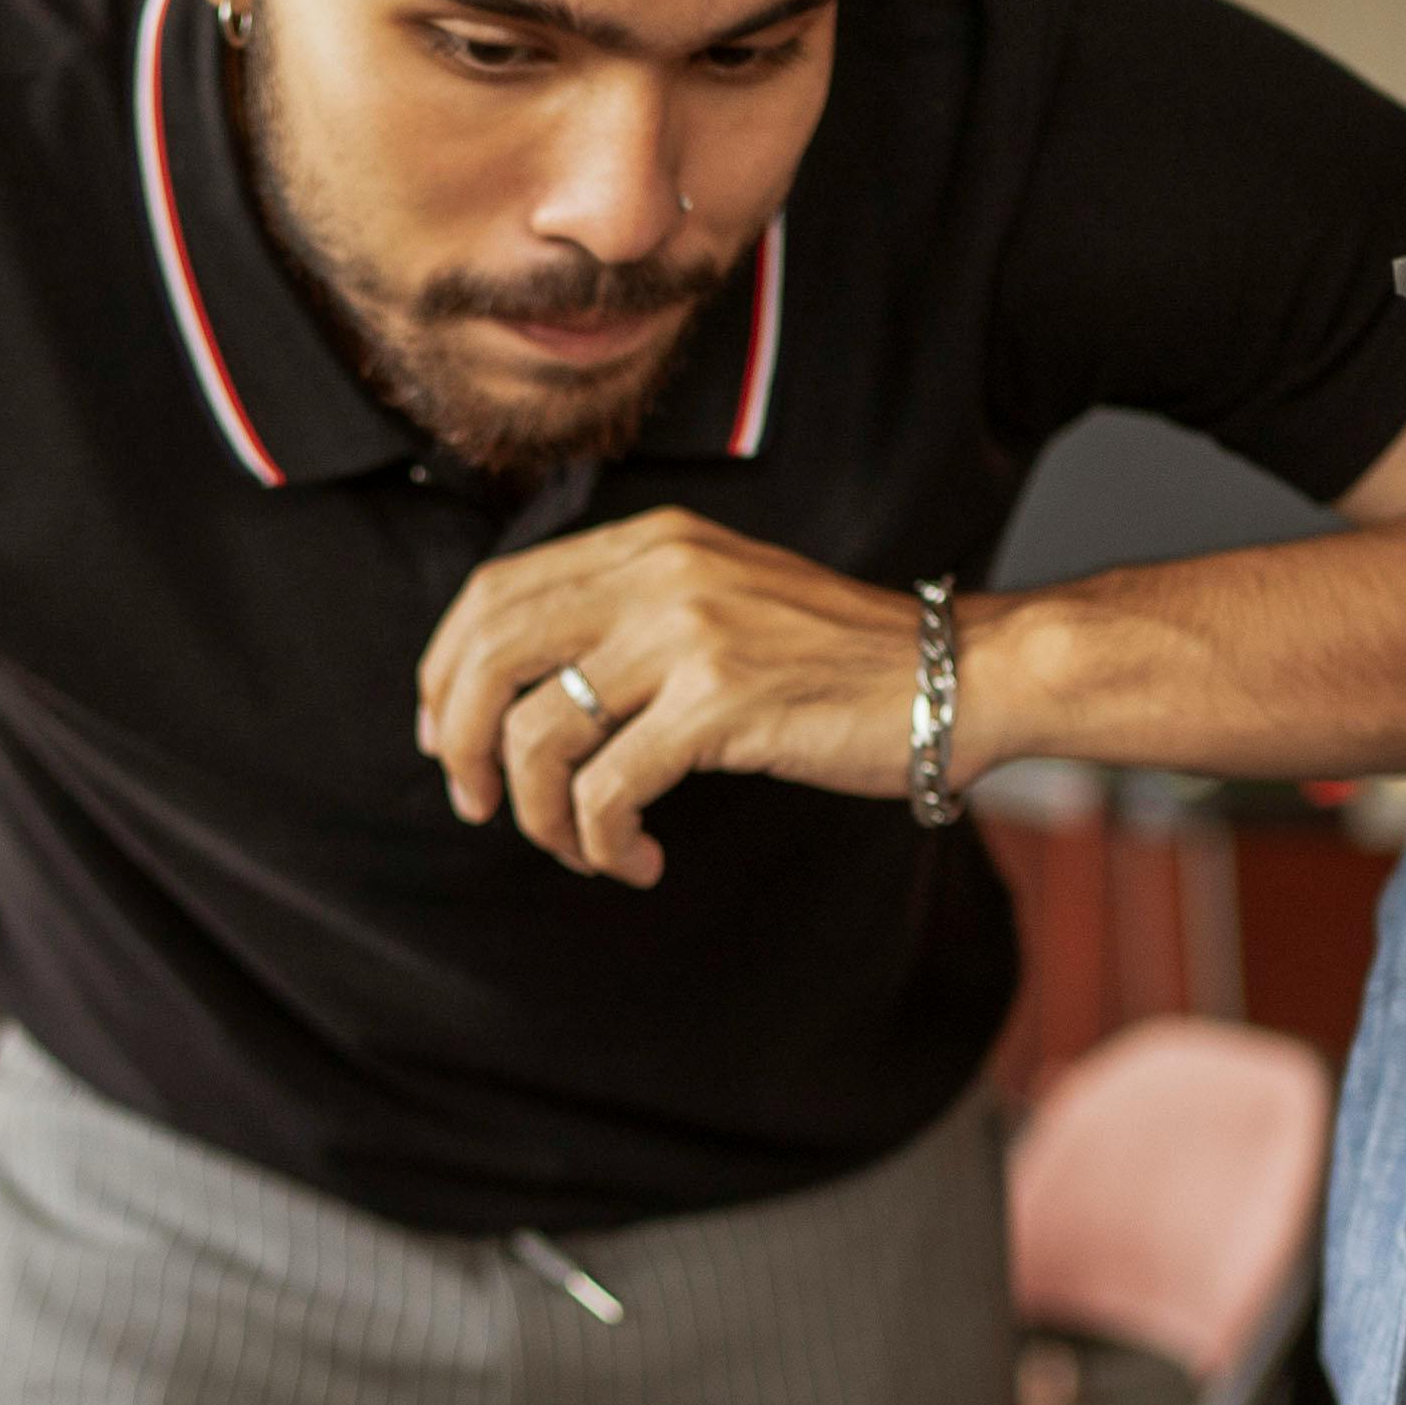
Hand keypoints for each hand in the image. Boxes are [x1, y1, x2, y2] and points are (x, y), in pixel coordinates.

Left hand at [413, 509, 958, 887]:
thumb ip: (635, 616)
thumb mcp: (725, 602)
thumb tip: (526, 687)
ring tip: (581, 849)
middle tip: (477, 806)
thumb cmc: (844, 661)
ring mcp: (688, 634)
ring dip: (539, 814)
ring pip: (539, 732)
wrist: (959, 676)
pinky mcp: (720, 703)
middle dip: (464, 746)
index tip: (448, 738)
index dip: (447, 672)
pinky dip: (601, 840)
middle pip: (491, 656)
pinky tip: (637, 861)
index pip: (493, 593)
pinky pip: (606, 787)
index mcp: (650, 543)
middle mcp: (658, 573)